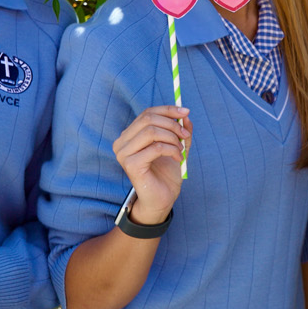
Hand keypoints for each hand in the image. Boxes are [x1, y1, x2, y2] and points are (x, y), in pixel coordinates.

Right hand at [112, 106, 189, 225]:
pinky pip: (156, 148)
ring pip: (151, 132)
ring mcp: (123, 154)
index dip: (167, 110)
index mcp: (129, 135)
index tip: (186, 111)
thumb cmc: (166, 172)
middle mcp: (121, 142)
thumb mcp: (176, 146)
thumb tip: (185, 114)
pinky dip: (172, 150)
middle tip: (186, 135)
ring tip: (181, 150)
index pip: (147, 113)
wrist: (162, 198)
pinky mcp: (131, 165)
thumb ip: (180, 130)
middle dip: (172, 124)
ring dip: (172, 139)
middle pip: (148, 119)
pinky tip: (178, 158)